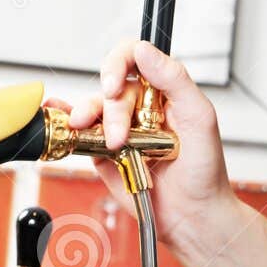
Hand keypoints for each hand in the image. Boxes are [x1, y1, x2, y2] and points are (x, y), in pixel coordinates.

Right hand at [44, 38, 237, 255]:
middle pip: (111, 86)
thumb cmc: (205, 171)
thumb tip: (143, 50)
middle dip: (112, 109)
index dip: (119, 63)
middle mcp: (140, 106)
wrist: (194, 215)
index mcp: (164, 91)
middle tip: (120, 136)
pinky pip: (81, 132)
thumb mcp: (200, 118)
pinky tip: (62, 119)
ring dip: (92, 120)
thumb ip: (175, 79)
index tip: (114, 83)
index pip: (135, 58)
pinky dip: (67, 123)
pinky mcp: (105, 153)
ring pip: (93, 107)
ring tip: (110, 144)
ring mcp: (121, 128)